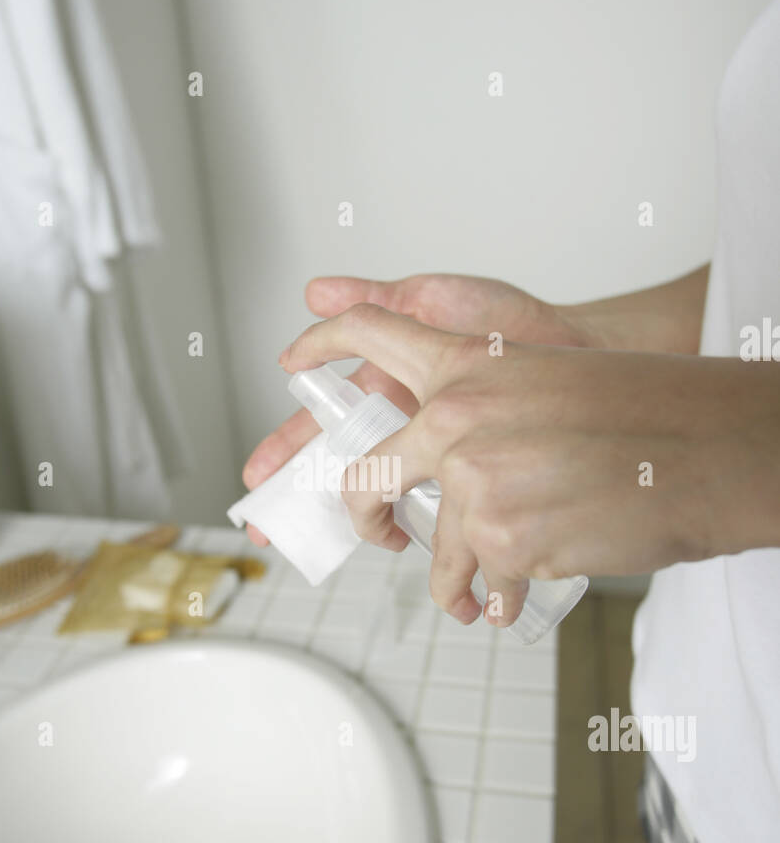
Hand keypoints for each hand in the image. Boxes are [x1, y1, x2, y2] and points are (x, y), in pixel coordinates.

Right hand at [242, 273, 587, 542]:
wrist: (583, 348)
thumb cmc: (513, 319)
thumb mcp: (438, 301)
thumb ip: (378, 299)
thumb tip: (315, 292)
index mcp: (385, 380)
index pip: (319, 415)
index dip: (286, 443)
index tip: (259, 472)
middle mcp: (403, 419)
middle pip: (337, 464)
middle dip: (299, 496)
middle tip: (271, 526)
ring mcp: (436, 450)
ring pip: (381, 493)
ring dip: (359, 522)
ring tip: (341, 546)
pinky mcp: (472, 473)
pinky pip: (436, 508)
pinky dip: (422, 532)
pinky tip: (414, 551)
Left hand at [278, 304, 778, 625]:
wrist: (710, 450)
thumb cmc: (646, 410)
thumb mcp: (547, 379)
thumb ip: (480, 401)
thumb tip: (440, 448)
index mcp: (466, 365)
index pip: (368, 332)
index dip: (321, 341)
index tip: (293, 363)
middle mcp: (455, 420)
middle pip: (362, 481)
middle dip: (365, 520)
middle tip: (380, 536)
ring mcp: (474, 485)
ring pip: (434, 551)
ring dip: (453, 579)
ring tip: (475, 592)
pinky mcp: (502, 543)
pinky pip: (480, 581)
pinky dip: (498, 595)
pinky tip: (521, 595)